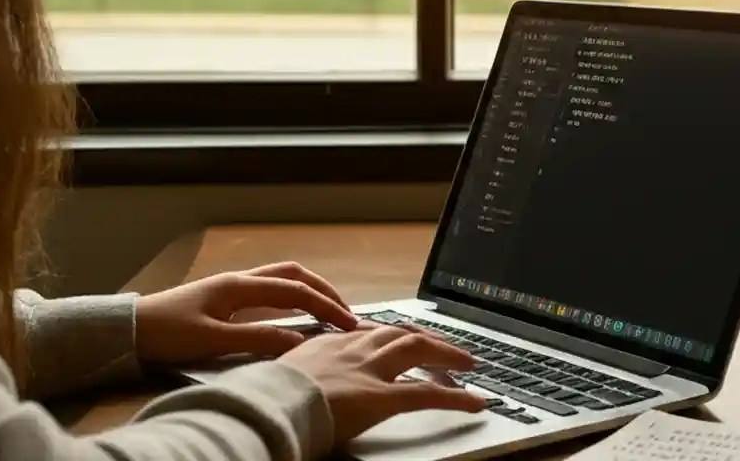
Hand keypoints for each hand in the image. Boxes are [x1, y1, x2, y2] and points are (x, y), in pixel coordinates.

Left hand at [135, 262, 358, 363]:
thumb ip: (258, 339)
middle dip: (323, 290)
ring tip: (328, 311)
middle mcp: (239, 280)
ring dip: (308, 290)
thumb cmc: (167, 333)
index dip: (325, 306)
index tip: (348, 323)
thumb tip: (300, 341)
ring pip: (281, 279)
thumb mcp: (213, 340)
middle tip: (346, 314)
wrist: (129, 329)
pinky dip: (291, 297)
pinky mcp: (224, 298)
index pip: (294, 291)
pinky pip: (268, 290)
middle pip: (293, 275)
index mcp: (239, 286)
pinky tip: (295, 314)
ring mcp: (231, 287)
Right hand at [279, 325, 485, 443]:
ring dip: (446, 354)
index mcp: (326, 344)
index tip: (399, 339)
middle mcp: (352, 349)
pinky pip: (428, 395)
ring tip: (466, 362)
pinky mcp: (382, 398)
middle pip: (398, 334)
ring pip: (417, 350)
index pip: (366, 333)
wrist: (266, 407)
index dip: (389, 336)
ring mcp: (369, 371)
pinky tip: (475, 402)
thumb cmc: (264, 398)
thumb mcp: (279, 376)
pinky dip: (456, 398)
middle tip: (445, 346)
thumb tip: (293, 384)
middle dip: (425, 338)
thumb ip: (297, 374)